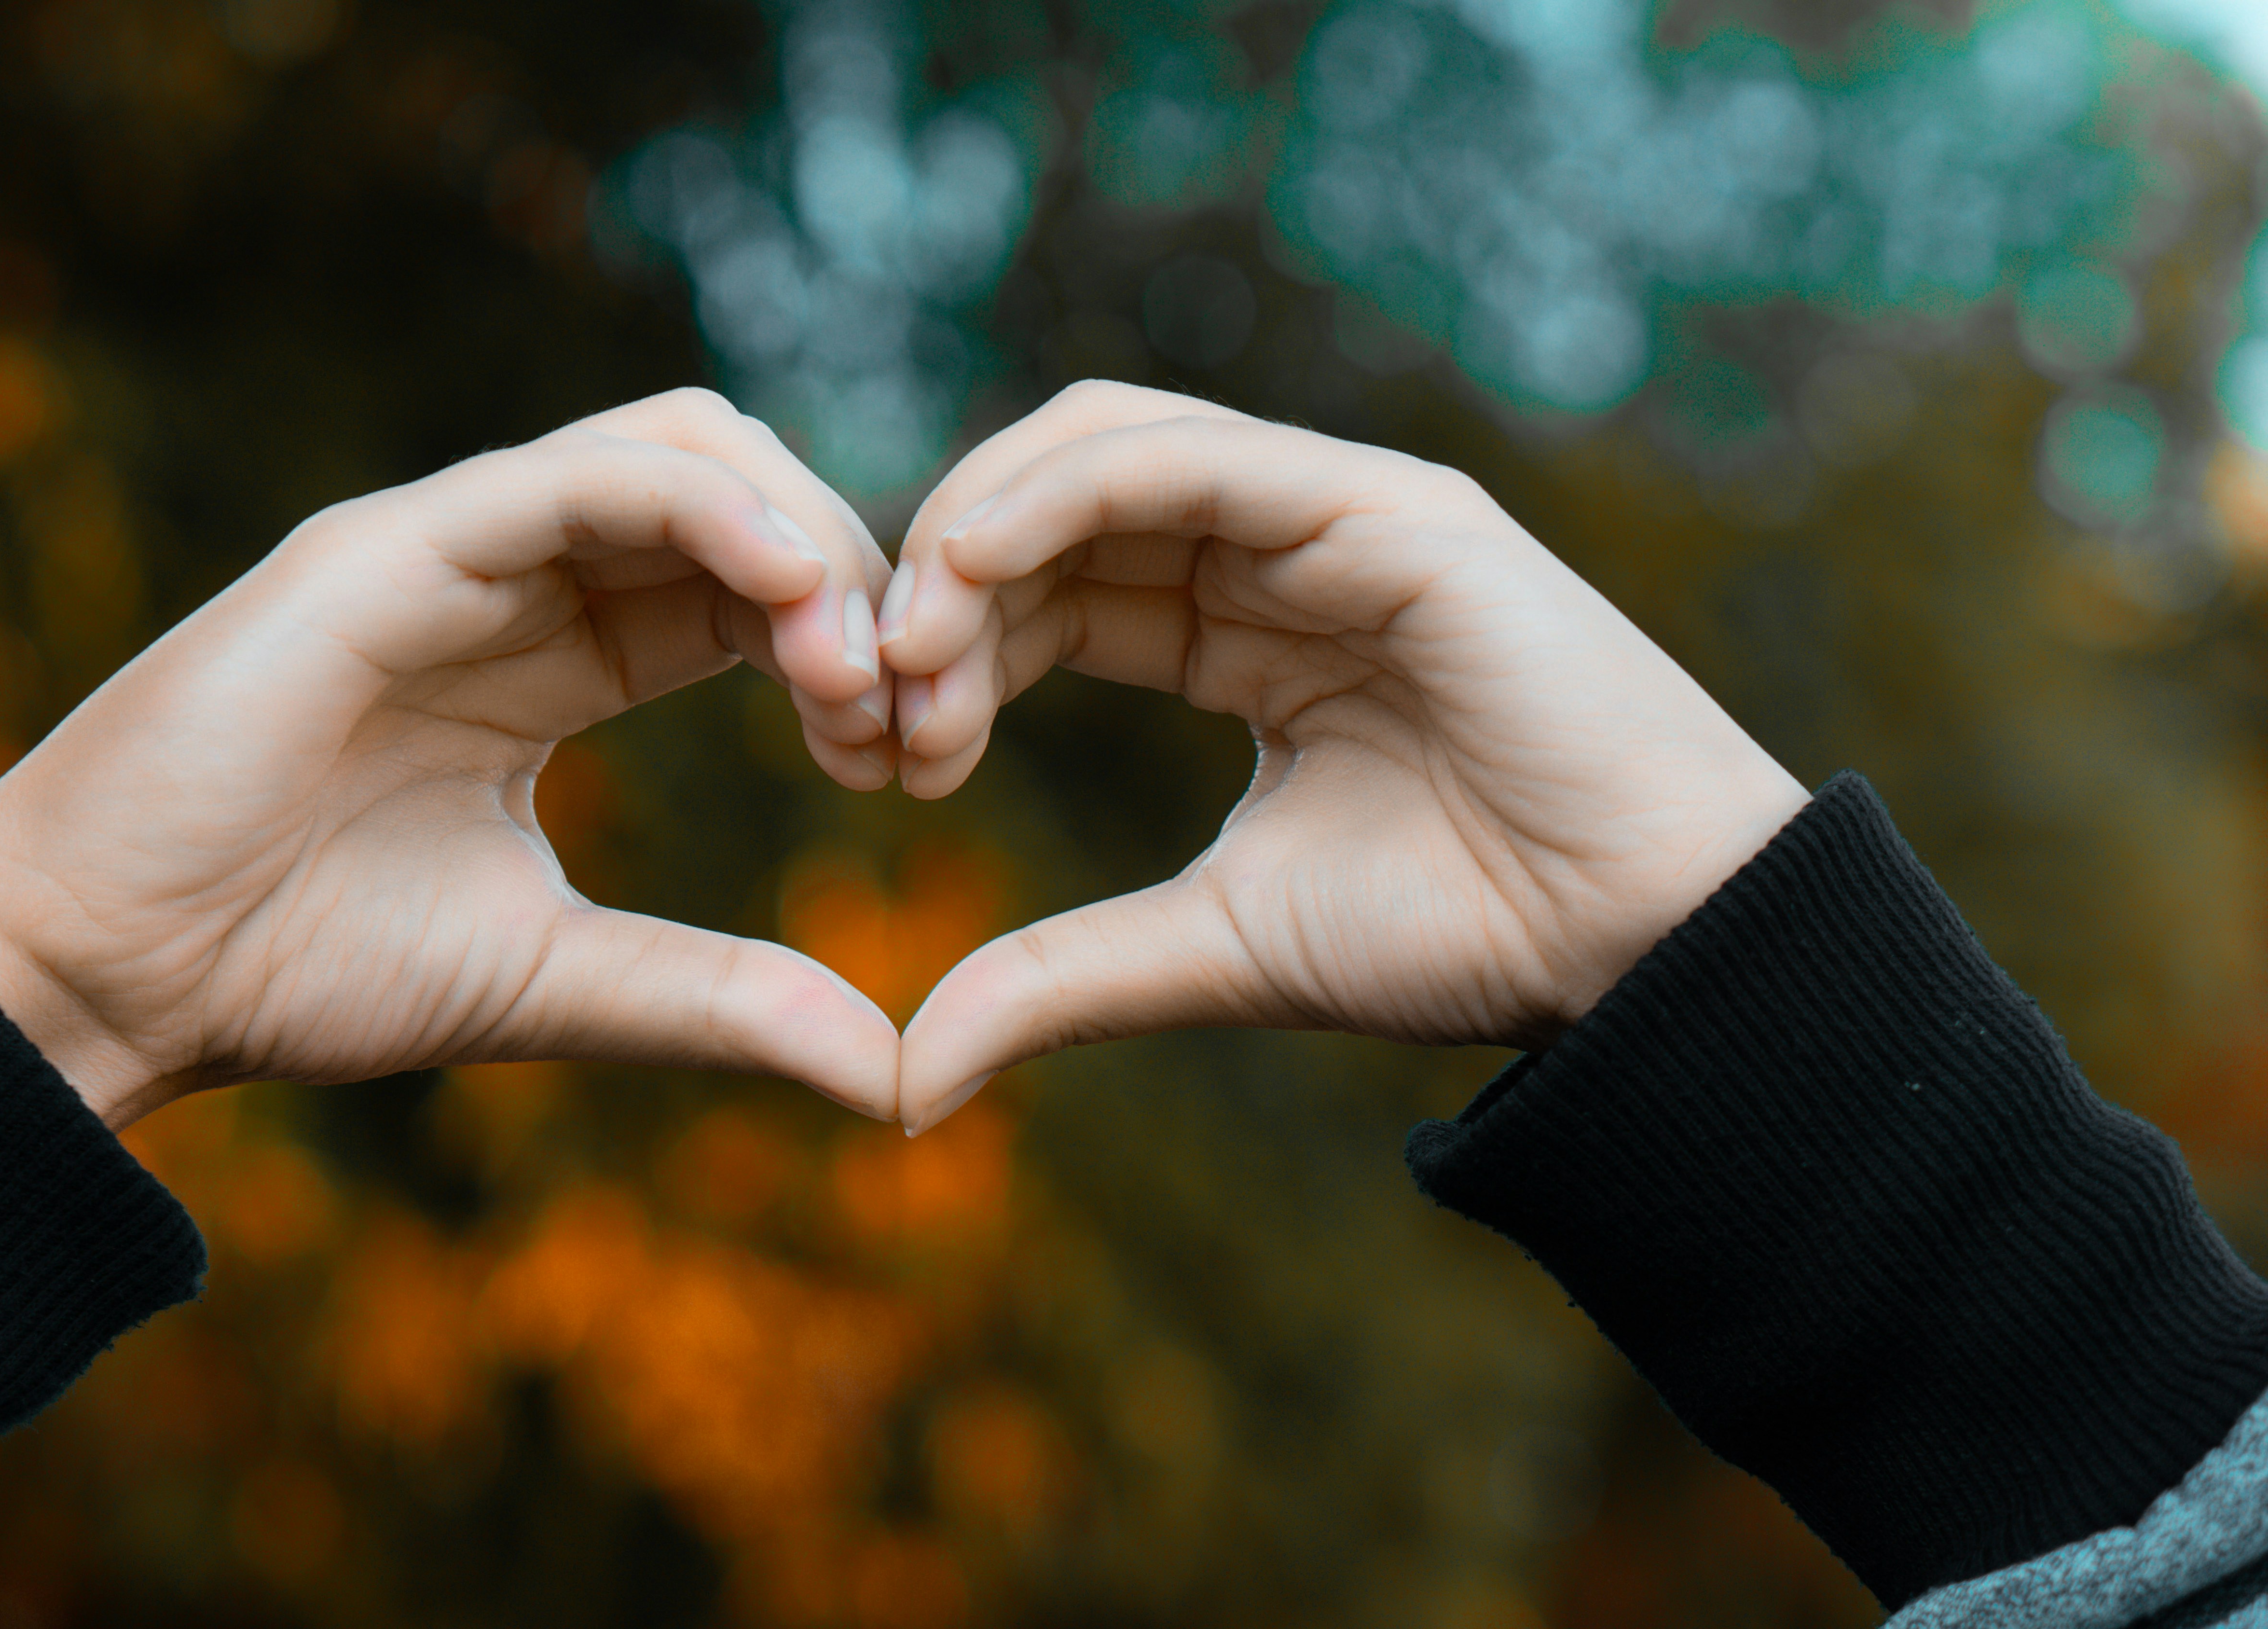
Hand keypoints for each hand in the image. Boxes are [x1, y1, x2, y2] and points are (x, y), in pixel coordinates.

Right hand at [0, 389, 903, 1128]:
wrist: (106, 976)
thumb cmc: (294, 968)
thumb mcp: (553, 979)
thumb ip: (713, 999)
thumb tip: (892, 1074)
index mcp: (552, 661)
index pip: (744, 593)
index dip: (851, 649)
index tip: (907, 760)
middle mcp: (510, 581)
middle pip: (740, 497)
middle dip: (852, 582)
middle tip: (902, 710)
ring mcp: (448, 549)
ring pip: (679, 450)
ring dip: (799, 536)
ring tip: (853, 662)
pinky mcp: (385, 547)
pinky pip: (579, 476)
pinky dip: (705, 511)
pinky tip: (787, 598)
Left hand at [875, 382, 1809, 1131]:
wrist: (1634, 950)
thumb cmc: (1457, 938)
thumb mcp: (1209, 949)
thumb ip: (1058, 979)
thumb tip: (907, 1081)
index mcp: (1246, 632)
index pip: (1052, 588)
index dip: (947, 649)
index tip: (880, 752)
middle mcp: (1282, 552)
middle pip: (1054, 504)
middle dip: (937, 585)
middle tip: (869, 698)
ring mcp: (1336, 516)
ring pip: (1102, 446)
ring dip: (977, 525)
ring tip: (906, 634)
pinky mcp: (1388, 508)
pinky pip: (1189, 456)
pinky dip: (1063, 492)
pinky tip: (969, 565)